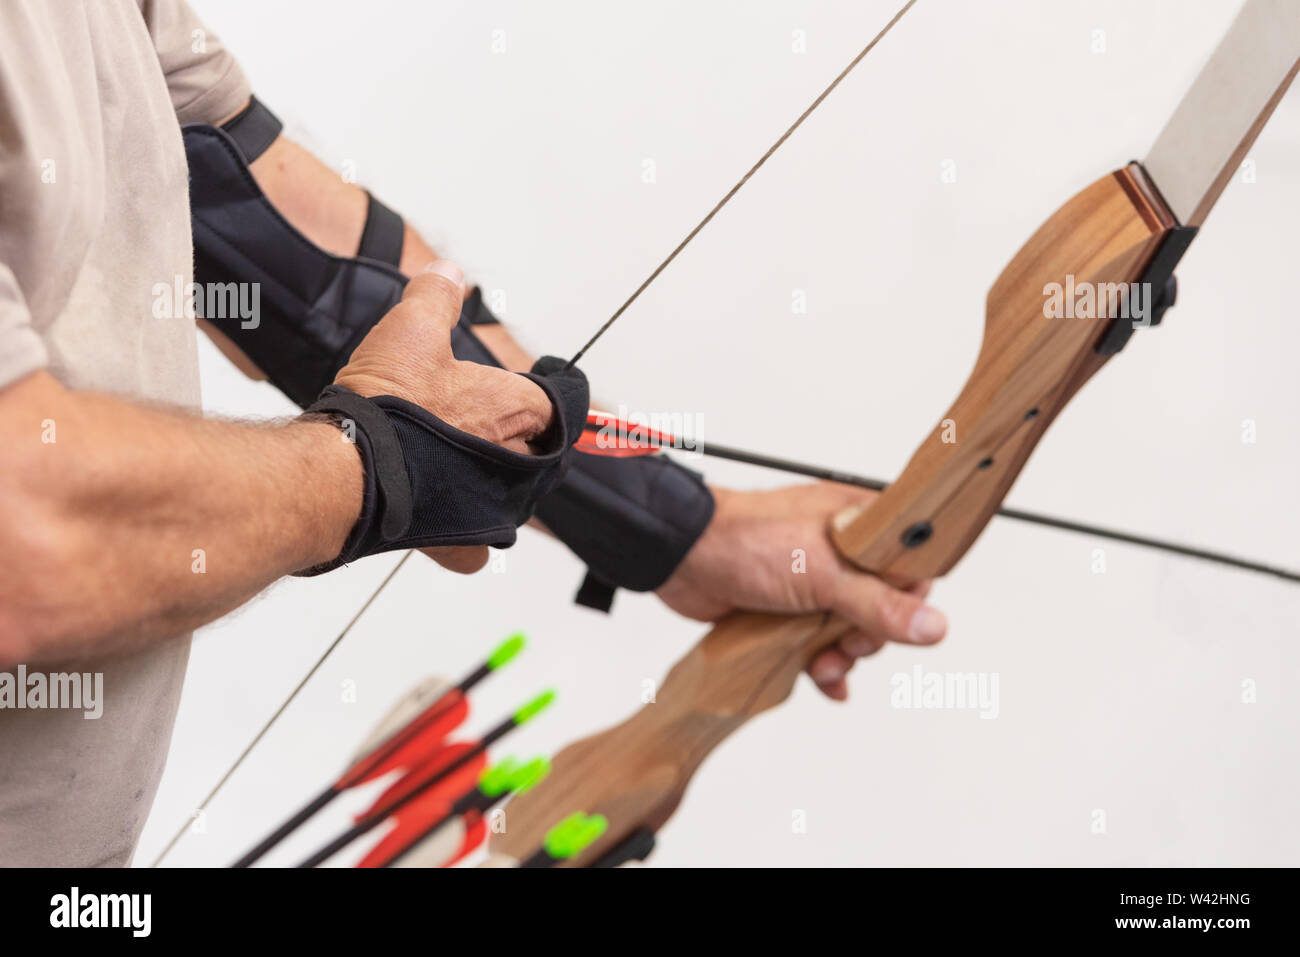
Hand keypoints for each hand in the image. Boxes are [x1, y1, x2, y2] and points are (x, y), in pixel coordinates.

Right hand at [334, 260, 554, 572]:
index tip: (539, 393)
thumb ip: (437, 296)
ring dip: (489, 481)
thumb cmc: (385, 405)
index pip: (560, 404)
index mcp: (517, 409)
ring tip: (451, 463)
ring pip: (510, 497)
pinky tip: (445, 512)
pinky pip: (481, 545)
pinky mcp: (460, 542)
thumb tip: (450, 272)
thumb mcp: (411, 329)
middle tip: (478, 424)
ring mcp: (491, 507)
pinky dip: (468, 533)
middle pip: (536, 452)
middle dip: (513, 439)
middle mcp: (515, 464)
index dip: (549, 395)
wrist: (346, 467)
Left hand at [655, 483, 947, 699]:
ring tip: (824, 667)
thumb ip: (878, 604)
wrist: (680, 556)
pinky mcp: (785, 607)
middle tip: (847, 646)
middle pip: (881, 603)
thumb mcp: (822, 573)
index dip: (907, 597)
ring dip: (842, 655)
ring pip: (848, 627)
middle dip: (868, 636)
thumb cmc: (746, 541)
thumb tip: (933, 626)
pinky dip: (822, 664)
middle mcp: (837, 549)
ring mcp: (810, 580)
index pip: (907, 562)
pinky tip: (825, 683)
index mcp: (855, 522)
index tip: (892, 620)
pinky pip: (817, 641)